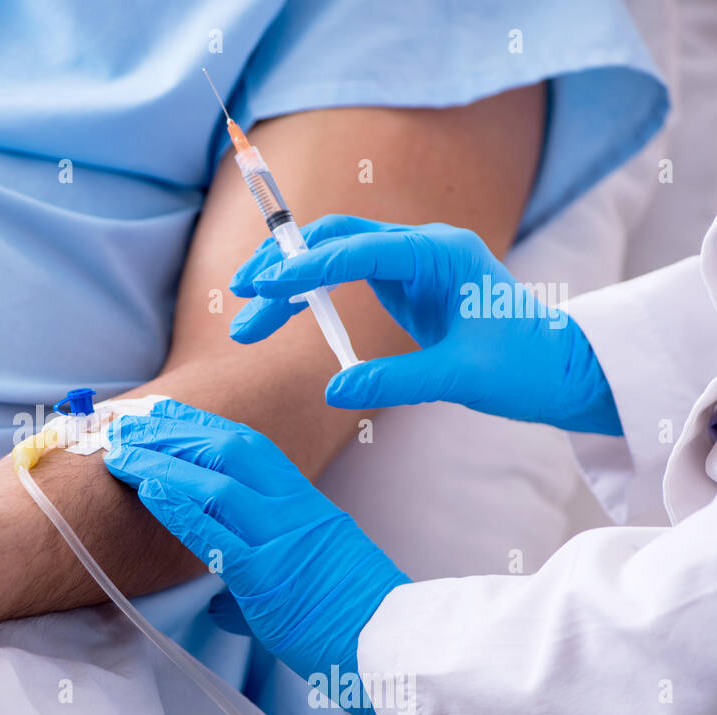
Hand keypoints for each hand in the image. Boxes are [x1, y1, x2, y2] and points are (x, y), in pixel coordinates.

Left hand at [104, 399, 407, 714]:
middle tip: (129, 423)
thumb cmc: (357, 622)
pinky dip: (179, 507)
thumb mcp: (311, 585)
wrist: (394, 649)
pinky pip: (216, 534)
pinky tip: (149, 488)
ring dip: (162, 463)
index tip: (165, 413)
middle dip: (175, 431)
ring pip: (215, 484)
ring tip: (121, 452)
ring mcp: (282, 540)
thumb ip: (257, 590)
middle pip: (230, 449)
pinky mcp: (269, 577)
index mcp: (306, 507)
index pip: (250, 448)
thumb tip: (221, 604)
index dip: (204, 424)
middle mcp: (294, 511)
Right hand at [228, 215, 621, 434]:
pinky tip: (281, 315)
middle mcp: (422, 247)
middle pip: (334, 239)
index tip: (263, 288)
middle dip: (282, 267)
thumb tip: (334, 389)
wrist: (560, 367)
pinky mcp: (402, 283)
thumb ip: (397, 380)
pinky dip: (308, 292)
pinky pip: (342, 275)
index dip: (306, 267)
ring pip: (332, 254)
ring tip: (247, 319)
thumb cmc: (524, 366)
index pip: (359, 249)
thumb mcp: (461, 378)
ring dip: (287, 280)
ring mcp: (410, 263)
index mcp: (441, 254)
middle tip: (240, 302)